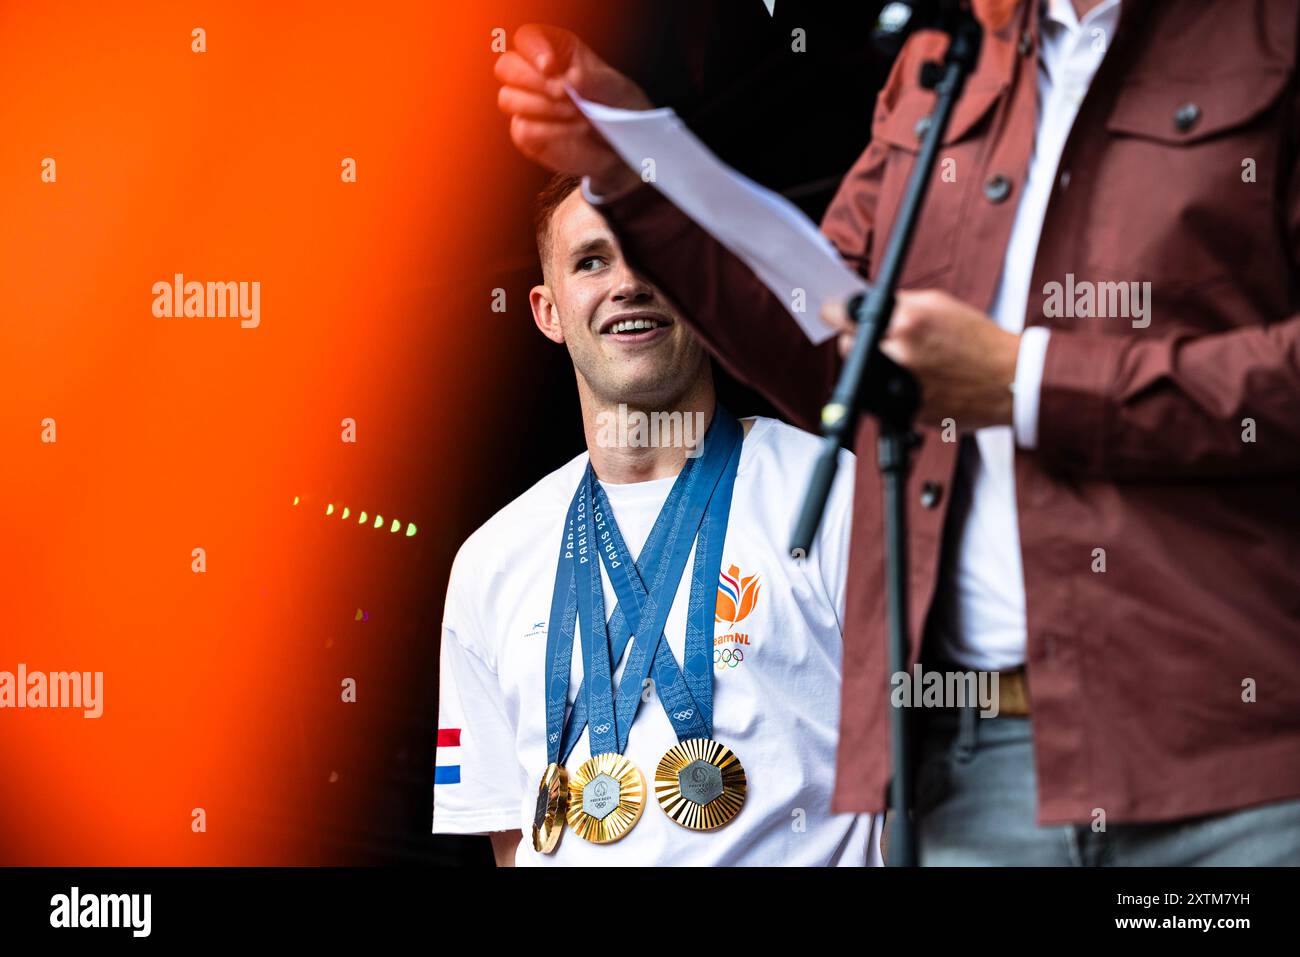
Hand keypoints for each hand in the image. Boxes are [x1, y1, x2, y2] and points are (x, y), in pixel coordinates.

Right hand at [495, 24, 651, 198]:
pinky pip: (524, 129)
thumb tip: (567, 81)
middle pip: (507, 66)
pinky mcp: (527, 133)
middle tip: (562, 94)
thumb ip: (592, 80)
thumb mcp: (615, 88)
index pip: (527, 37)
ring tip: (576, 113)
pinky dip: (549, 130)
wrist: (621, 147)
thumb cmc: (617, 108)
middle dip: (532, 80)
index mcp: (555, 51)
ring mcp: (527, 105)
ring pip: (508, 98)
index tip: (550, 67)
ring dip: (542, 107)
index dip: (533, 49)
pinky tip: (574, 129)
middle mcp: (536, 75)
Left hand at [821, 289, 1018, 431]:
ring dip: (875, 367)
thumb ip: (900, 304)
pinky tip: (921, 381)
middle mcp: (901, 353)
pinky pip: (884, 397)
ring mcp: (902, 386)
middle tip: (879, 341)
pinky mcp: (907, 413)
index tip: (830, 312)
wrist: (1012, 382)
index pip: (847, 316)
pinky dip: (894, 389)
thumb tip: (864, 306)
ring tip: (909, 363)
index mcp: (909, 321)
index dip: (834, 313)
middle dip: (859, 342)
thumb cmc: (980, 342)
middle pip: (849, 346)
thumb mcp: (941, 306)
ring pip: (863, 376)